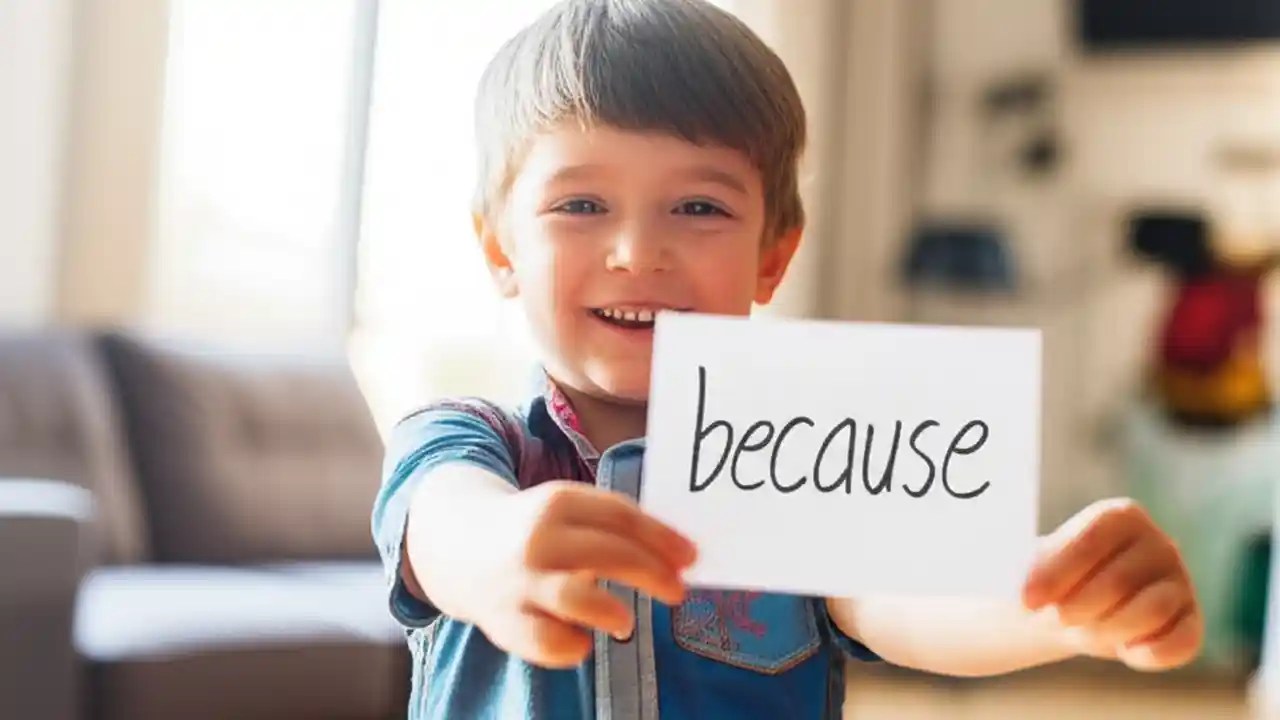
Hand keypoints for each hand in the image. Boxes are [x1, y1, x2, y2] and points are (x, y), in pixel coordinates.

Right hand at [471, 481, 696, 668]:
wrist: (458, 546)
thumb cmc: (536, 531)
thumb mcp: (568, 512)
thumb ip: (613, 528)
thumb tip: (677, 556)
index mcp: (559, 502)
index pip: (621, 516)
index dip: (662, 538)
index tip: (691, 557)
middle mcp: (539, 539)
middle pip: (608, 553)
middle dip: (652, 573)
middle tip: (677, 590)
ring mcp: (521, 582)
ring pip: (575, 598)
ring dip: (611, 611)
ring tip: (625, 620)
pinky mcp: (505, 621)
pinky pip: (547, 641)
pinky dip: (572, 646)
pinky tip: (583, 641)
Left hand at [1022, 498, 1202, 670]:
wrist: (1066, 610)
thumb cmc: (1049, 584)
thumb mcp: (1032, 570)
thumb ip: (1033, 572)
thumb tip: (1027, 592)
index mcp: (1121, 517)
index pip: (1093, 539)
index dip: (1056, 573)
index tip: (1025, 601)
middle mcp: (1159, 543)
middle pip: (1119, 581)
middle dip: (1077, 609)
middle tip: (1056, 619)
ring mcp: (1181, 583)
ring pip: (1153, 611)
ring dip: (1107, 631)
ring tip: (1083, 631)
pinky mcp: (1192, 622)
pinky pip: (1183, 643)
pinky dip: (1150, 654)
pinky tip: (1125, 651)